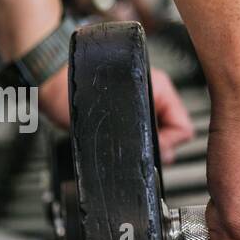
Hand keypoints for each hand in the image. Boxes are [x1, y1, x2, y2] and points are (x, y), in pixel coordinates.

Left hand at [37, 63, 194, 163]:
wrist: (55, 83)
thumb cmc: (82, 89)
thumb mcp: (125, 117)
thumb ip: (153, 135)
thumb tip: (167, 155)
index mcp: (163, 89)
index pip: (184, 127)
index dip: (170, 143)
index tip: (152, 150)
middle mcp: (155, 95)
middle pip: (173, 132)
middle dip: (159, 145)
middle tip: (139, 148)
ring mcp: (142, 104)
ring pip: (158, 135)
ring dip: (146, 144)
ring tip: (126, 143)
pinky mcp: (129, 113)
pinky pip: (142, 133)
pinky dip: (134, 141)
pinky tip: (120, 141)